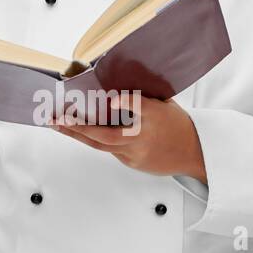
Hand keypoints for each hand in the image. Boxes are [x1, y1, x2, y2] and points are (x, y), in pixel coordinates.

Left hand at [49, 92, 207, 182]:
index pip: (141, 106)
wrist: (195, 154)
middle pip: (106, 135)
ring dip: (79, 134)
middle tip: (57, 118)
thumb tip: (112, 89)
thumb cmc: (177, 123)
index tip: (113, 99)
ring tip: (58, 124)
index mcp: (155, 116)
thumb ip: (139, 98)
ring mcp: (136, 154)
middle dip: (78, 127)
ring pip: (102, 145)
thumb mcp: (164, 103)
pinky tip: (80, 131)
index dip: (127, 102)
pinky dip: (96, 140)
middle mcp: (144, 137)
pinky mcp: (133, 163)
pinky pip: (110, 150)